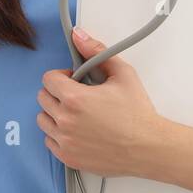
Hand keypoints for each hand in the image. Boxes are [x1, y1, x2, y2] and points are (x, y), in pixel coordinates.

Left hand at [37, 27, 161, 178]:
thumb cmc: (138, 113)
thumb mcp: (122, 74)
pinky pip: (49, 141)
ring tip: (77, 114)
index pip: (48, 79)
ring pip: (43, 120)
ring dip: (55, 113)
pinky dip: (58, 134)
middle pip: (43, 98)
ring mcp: (65, 141)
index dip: (62, 76)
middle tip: (78, 96)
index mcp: (74, 98)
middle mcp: (65, 121)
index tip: (75, 80)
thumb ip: (96, 51)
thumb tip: (78, 35)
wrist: (148, 148)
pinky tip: (77, 130)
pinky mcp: (68, 157)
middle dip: (57, 93)